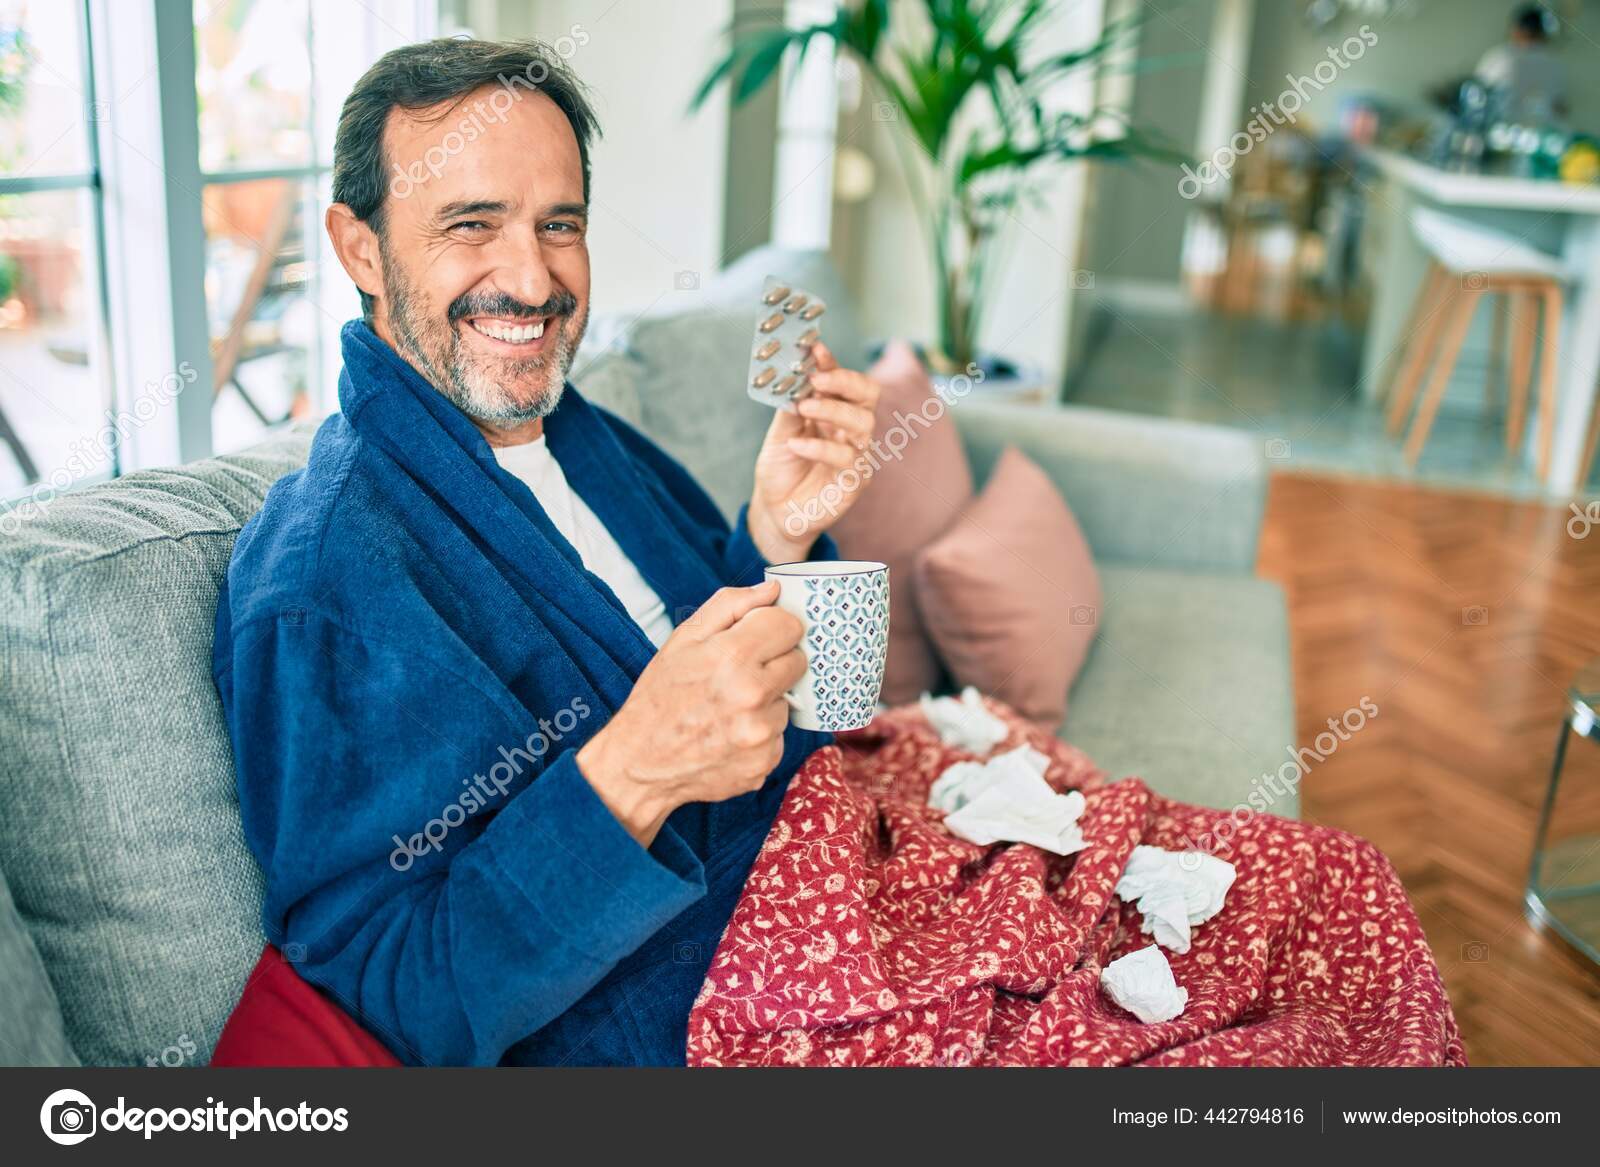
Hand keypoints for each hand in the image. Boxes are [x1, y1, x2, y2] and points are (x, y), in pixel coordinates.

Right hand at [575, 581, 805, 845]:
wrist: (640, 764)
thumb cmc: (659, 697)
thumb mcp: (683, 639)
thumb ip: (730, 606)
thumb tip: (772, 589)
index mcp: (733, 656)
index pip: (789, 625)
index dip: (772, 627)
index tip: (756, 637)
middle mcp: (753, 695)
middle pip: (798, 661)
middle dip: (774, 662)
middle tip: (740, 673)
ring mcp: (761, 733)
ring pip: (788, 700)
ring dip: (767, 700)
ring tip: (729, 707)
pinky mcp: (766, 761)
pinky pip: (779, 734)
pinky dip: (761, 731)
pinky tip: (730, 733)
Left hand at [747, 341, 880, 563]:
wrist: (776, 510)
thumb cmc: (781, 469)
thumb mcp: (780, 433)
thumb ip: (790, 406)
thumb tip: (792, 375)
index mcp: (835, 412)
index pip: (844, 381)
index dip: (832, 363)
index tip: (814, 347)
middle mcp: (851, 430)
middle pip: (867, 396)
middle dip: (844, 381)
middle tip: (816, 378)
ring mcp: (857, 454)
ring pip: (863, 423)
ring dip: (833, 410)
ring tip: (804, 407)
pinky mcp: (855, 481)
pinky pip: (848, 458)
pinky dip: (820, 447)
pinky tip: (797, 444)